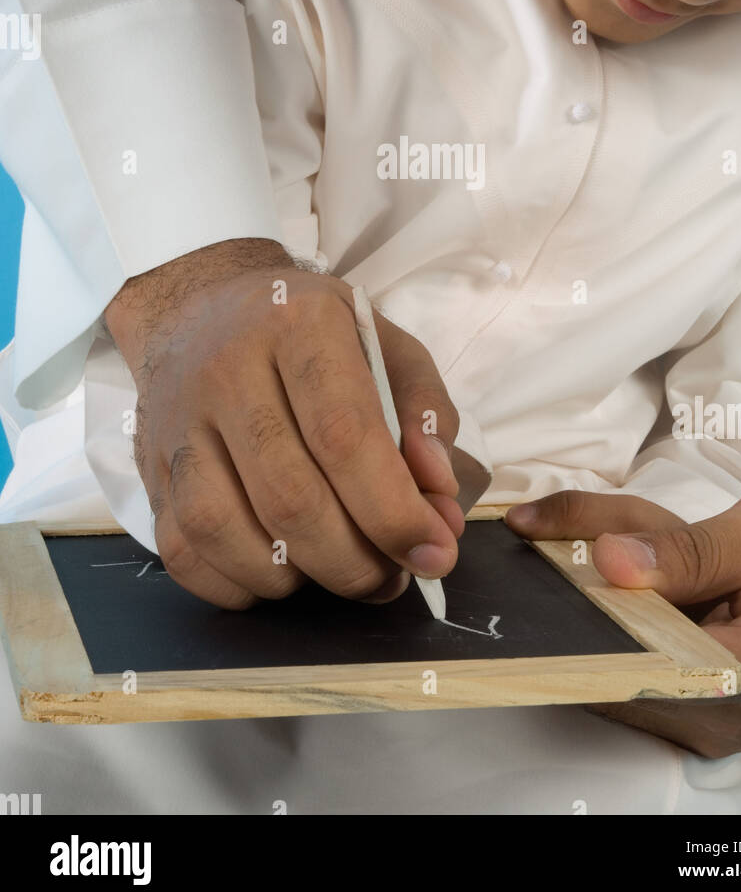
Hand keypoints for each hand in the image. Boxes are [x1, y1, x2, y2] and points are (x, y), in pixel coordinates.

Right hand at [105, 238, 463, 608]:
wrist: (202, 307)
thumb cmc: (309, 334)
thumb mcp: (384, 343)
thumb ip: (426, 415)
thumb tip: (439, 499)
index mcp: (299, 325)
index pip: (345, 435)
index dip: (394, 511)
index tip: (434, 552)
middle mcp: (227, 369)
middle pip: (290, 496)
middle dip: (355, 561)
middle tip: (392, 576)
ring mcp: (178, 422)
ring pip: (225, 530)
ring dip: (296, 580)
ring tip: (339, 570)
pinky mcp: (149, 468)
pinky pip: (182, 551)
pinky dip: (237, 583)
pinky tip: (281, 572)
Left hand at [505, 482, 740, 758]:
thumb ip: (697, 550)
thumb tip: (611, 564)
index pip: (636, 662)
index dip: (578, 606)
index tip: (532, 545)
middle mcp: (715, 713)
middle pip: (608, 641)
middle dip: (583, 562)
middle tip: (542, 517)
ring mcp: (695, 711)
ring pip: (605, 634)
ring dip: (597, 566)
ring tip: (605, 523)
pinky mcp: (680, 696)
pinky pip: (620, 638)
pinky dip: (614, 585)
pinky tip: (627, 547)